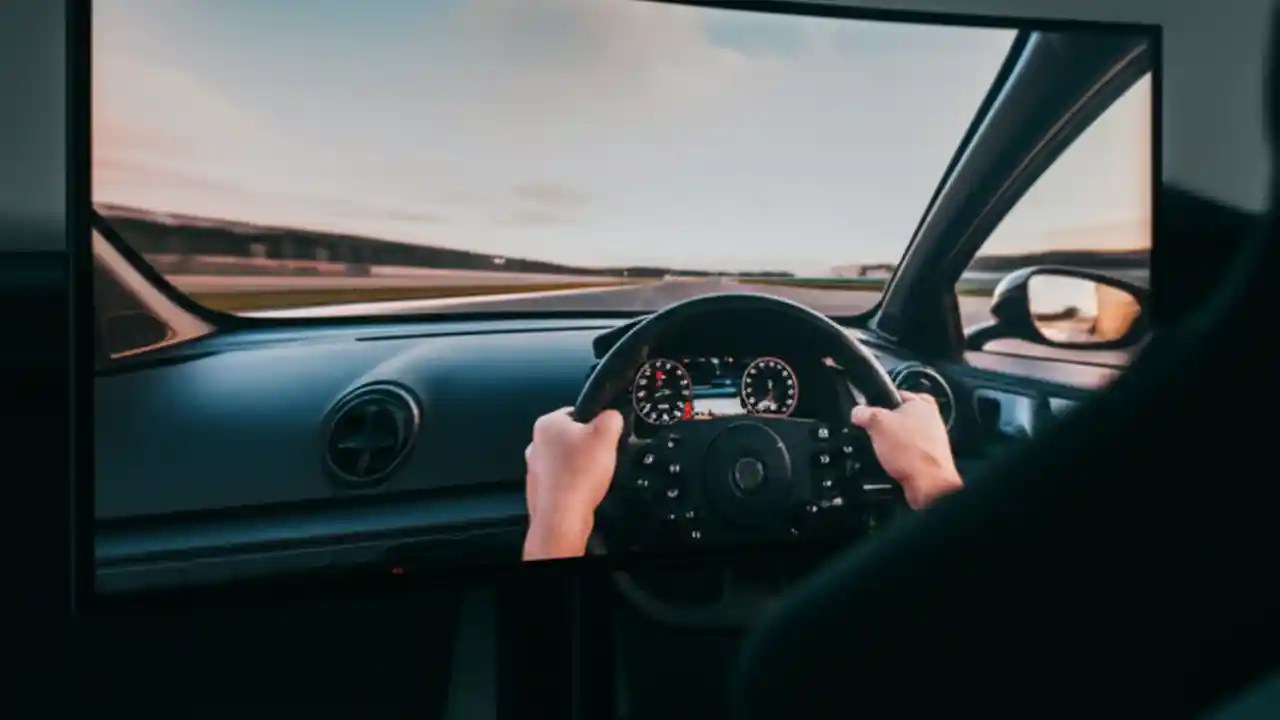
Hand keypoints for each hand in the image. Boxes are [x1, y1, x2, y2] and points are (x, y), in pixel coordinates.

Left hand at [523, 407, 624, 560]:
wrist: (562, 517)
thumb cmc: (579, 474)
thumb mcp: (606, 434)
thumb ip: (611, 417)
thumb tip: (611, 417)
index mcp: (547, 423)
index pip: (575, 412)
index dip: (595, 424)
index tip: (604, 437)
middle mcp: (536, 443)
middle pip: (572, 438)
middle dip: (588, 447)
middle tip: (601, 458)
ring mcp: (535, 468)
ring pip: (567, 461)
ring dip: (581, 468)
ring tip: (592, 478)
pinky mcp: (540, 490)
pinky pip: (563, 482)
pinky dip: (574, 485)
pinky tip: (582, 492)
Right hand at [851, 391, 961, 509]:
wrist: (928, 483)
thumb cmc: (909, 450)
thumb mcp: (876, 424)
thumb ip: (864, 413)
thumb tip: (857, 412)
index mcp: (922, 403)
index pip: (899, 393)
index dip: (882, 401)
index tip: (870, 410)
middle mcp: (931, 419)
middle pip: (901, 417)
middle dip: (887, 425)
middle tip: (875, 432)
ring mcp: (933, 440)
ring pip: (904, 436)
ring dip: (893, 443)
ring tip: (885, 451)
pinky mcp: (930, 458)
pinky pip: (909, 453)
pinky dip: (901, 457)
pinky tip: (893, 463)